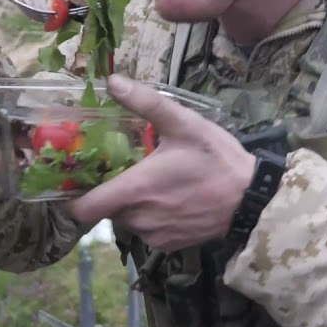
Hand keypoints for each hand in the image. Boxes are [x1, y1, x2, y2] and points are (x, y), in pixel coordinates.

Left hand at [67, 74, 256, 251]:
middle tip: (130, 169)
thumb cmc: (216, 159)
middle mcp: (138, 218)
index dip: (75, 196)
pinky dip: (152, 218)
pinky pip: (147, 231)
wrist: (252, 199)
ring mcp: (154, 235)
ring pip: (127, 220)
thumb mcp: (184, 124)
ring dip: (134, 205)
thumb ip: (146, 102)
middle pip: (107, 210)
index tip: (81, 178)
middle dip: (113, 191)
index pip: (82, 208)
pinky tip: (173, 200)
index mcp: (135, 190)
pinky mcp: (169, 246)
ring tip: (156, 183)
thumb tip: (112, 80)